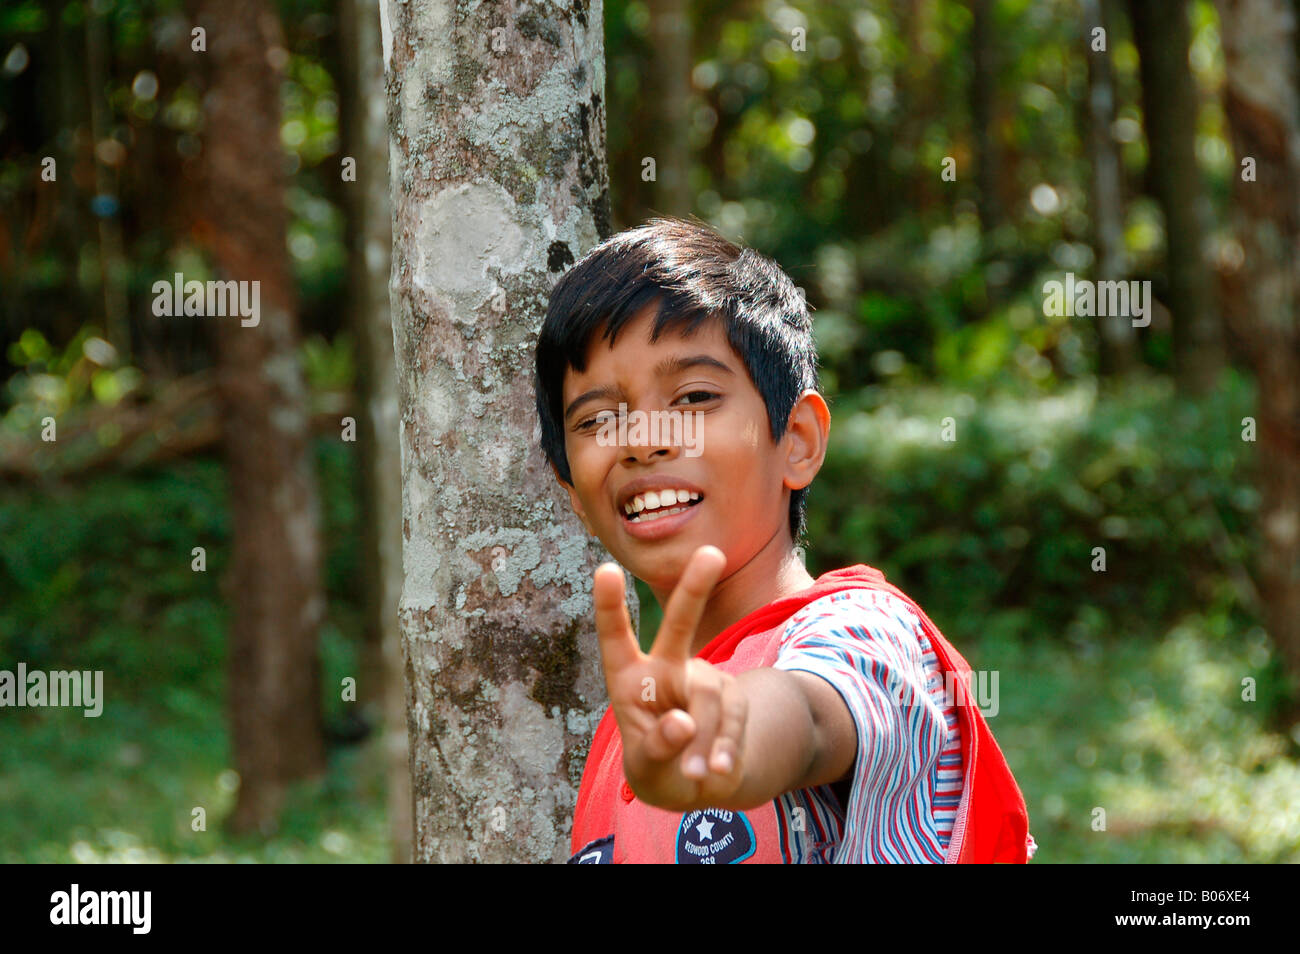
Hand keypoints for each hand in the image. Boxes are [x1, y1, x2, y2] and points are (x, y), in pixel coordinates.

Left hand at [592, 546, 748, 810]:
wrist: (698, 786)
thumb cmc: (659, 770)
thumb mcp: (645, 769)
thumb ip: (656, 746)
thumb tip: (683, 722)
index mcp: (628, 679)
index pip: (615, 637)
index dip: (610, 606)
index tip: (605, 569)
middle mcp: (665, 668)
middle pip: (680, 624)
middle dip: (695, 588)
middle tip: (712, 554)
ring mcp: (702, 678)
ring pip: (708, 696)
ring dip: (703, 741)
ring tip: (697, 775)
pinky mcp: (733, 696)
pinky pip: (733, 717)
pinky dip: (724, 748)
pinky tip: (718, 770)